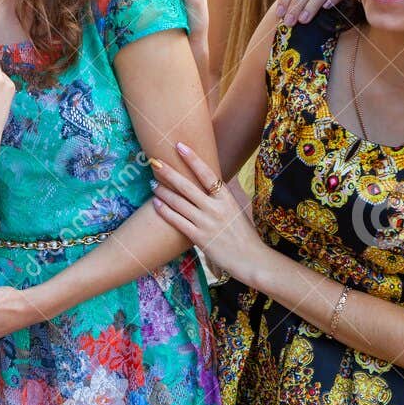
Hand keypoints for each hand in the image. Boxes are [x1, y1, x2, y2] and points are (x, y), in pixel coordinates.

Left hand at [149, 141, 269, 282]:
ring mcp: (206, 223)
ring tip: (152, 183)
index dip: (193, 159)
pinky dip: (165, 211)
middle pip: (187, 186)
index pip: (207, 174)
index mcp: (227, 199)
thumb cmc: (244, 234)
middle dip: (169, 173)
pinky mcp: (199, 238)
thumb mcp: (237, 210)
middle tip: (154, 161)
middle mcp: (215, 208)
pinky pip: (177, 221)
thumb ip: (224, 196)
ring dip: (163, 192)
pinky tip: (156, 203)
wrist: (251, 259)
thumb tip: (215, 181)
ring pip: (179, 203)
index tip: (180, 145)